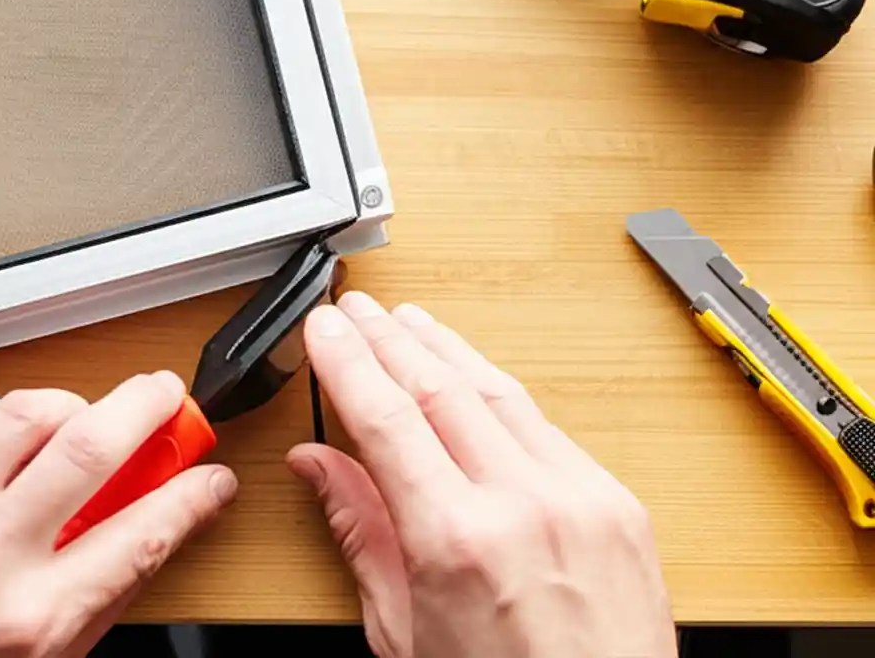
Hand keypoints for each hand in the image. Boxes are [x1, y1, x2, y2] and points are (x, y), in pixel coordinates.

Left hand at [0, 371, 236, 657]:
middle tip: (163, 395)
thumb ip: (97, 600)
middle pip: (90, 447)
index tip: (210, 478)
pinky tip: (2, 428)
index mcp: (34, 619)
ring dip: (68, 404)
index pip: (142, 534)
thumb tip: (148, 532)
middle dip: (144, 406)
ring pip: (24, 414)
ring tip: (78, 418)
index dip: (192, 496)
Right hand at [287, 293, 675, 657]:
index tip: (324, 329)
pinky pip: (546, 426)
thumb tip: (318, 467)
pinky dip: (498, 390)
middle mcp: (526, 505)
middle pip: (442, 387)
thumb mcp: (403, 633)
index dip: (347, 362)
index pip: (387, 418)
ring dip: (446, 348)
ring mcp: (581, 498)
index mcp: (459, 541)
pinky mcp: (618, 503)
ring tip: (408, 323)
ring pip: (499, 391)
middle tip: (356, 311)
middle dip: (390, 339)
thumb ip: (359, 534)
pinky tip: (473, 376)